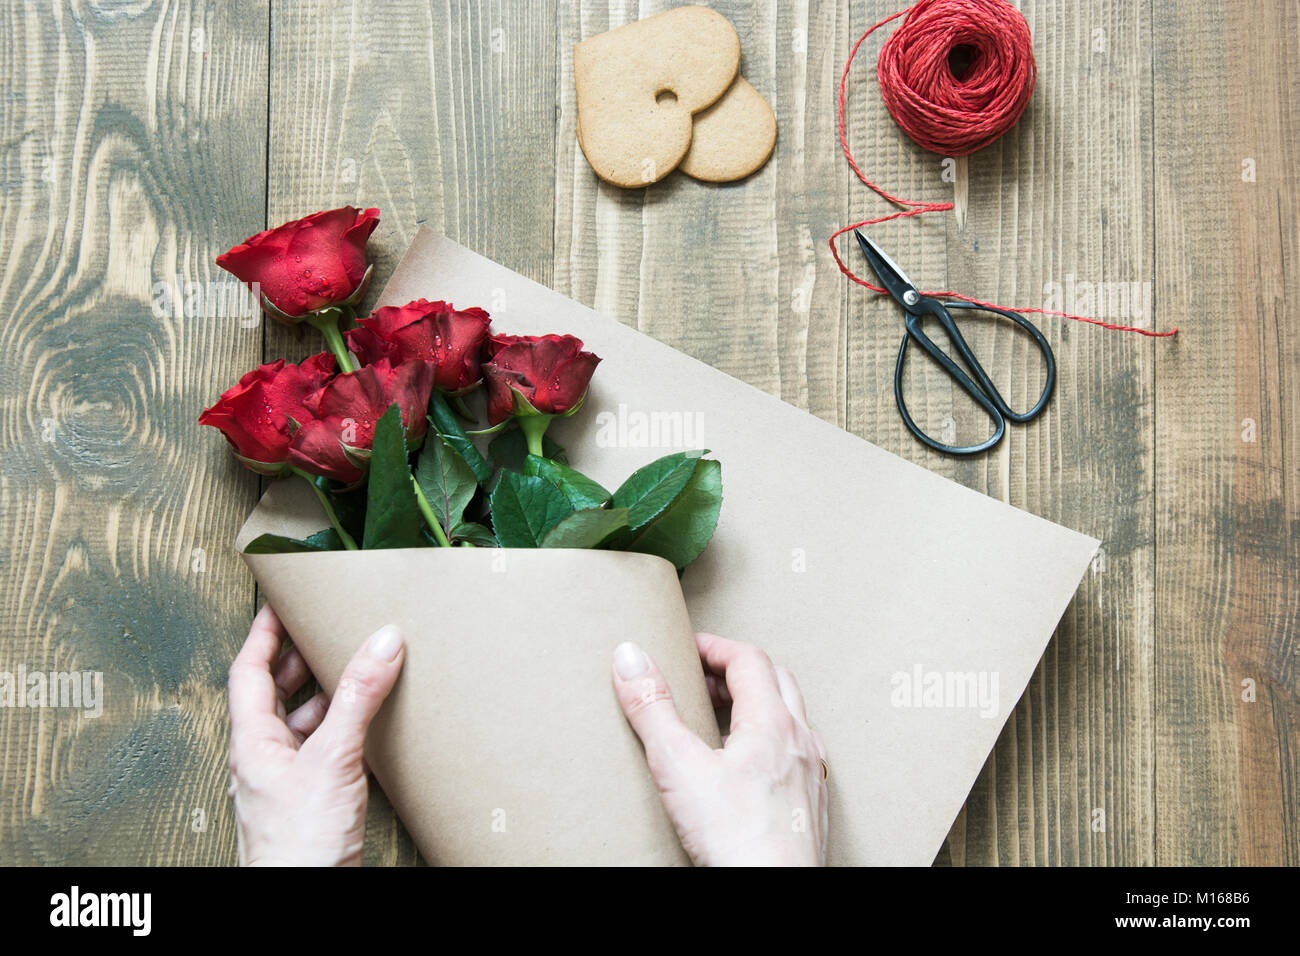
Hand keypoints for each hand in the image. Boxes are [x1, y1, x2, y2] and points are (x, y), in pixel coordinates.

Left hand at [227, 603, 404, 865]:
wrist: (305, 899)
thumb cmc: (299, 842)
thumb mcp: (333, 757)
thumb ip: (358, 697)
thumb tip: (381, 641)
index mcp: (251, 740)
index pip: (248, 671)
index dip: (263, 634)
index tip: (279, 602)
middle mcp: (263, 757)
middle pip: (273, 694)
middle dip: (300, 660)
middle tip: (327, 630)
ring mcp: (285, 780)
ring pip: (300, 722)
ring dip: (325, 695)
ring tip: (355, 670)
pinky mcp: (310, 799)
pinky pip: (321, 748)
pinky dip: (341, 727)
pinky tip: (365, 724)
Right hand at [611, 633, 828, 865]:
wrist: (774, 896)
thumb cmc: (736, 839)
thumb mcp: (677, 766)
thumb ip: (652, 709)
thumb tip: (631, 657)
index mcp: (773, 723)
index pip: (748, 659)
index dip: (714, 647)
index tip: (686, 650)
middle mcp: (800, 742)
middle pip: (776, 681)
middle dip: (736, 672)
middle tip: (701, 681)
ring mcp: (810, 775)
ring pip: (791, 719)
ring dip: (757, 707)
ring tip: (721, 722)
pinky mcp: (810, 806)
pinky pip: (797, 755)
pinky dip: (770, 744)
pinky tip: (747, 769)